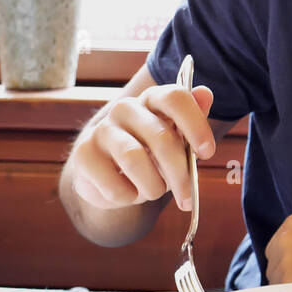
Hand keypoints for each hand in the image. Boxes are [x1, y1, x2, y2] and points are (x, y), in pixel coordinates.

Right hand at [70, 80, 215, 211]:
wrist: (107, 176)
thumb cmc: (149, 155)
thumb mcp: (176, 141)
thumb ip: (192, 120)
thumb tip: (206, 94)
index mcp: (152, 100)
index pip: (174, 98)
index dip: (195, 125)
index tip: (208, 153)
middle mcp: (125, 108)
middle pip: (161, 137)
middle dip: (180, 174)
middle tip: (187, 197)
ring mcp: (102, 129)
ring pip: (135, 160)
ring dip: (152, 187)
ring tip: (153, 192)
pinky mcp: (83, 154)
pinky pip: (115, 185)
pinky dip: (128, 197)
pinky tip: (128, 193)